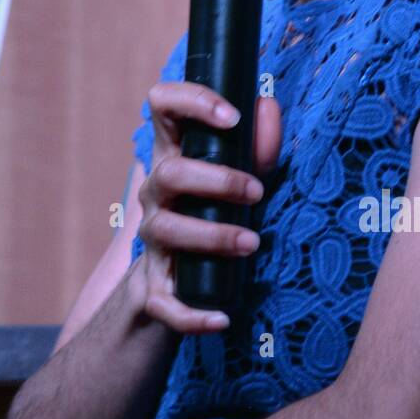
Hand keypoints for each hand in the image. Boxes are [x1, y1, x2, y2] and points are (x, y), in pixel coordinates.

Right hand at [132, 83, 281, 333]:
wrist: (180, 286)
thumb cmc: (214, 216)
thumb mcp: (239, 178)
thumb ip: (257, 145)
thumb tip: (267, 103)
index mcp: (174, 156)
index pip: (162, 106)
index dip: (191, 100)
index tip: (231, 117)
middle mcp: (156, 194)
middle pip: (168, 173)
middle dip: (216, 180)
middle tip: (256, 193)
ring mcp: (153, 241)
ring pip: (164, 230)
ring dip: (211, 236)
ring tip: (251, 243)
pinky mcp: (155, 289)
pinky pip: (164, 302)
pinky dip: (191, 313)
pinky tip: (220, 317)